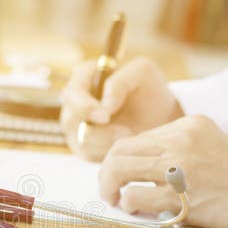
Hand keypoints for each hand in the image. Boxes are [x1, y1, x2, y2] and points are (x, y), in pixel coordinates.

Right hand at [60, 57, 182, 160]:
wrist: (158, 115)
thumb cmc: (148, 89)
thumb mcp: (142, 74)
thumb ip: (120, 82)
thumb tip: (105, 105)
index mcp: (83, 76)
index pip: (73, 93)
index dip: (85, 106)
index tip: (106, 116)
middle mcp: (73, 101)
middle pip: (69, 119)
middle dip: (97, 129)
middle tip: (125, 131)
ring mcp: (75, 124)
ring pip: (79, 139)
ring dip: (106, 141)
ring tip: (129, 134)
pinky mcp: (82, 145)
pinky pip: (87, 153)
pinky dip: (107, 151)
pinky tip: (123, 143)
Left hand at [97, 115, 227, 227]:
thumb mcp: (205, 142)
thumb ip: (172, 144)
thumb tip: (131, 160)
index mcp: (187, 124)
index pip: (135, 139)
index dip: (120, 159)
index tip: (120, 176)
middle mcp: (181, 140)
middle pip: (119, 151)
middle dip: (106, 173)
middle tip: (109, 189)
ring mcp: (180, 167)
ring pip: (119, 169)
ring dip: (109, 187)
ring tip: (116, 199)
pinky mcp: (181, 196)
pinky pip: (135, 195)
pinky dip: (127, 203)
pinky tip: (135, 208)